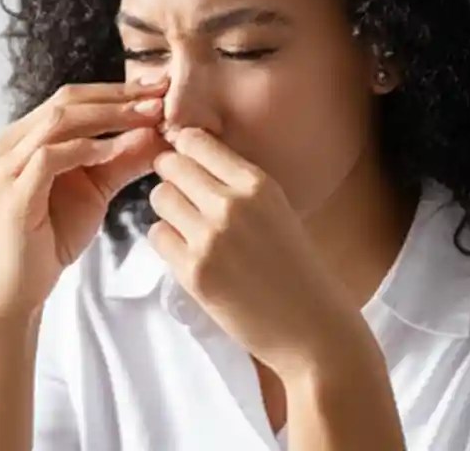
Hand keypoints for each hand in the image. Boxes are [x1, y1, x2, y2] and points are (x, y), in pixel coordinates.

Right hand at [0, 77, 169, 320]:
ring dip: (110, 116)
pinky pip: (51, 157)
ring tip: (148, 116)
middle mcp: (11, 143)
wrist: (21, 287)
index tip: (161, 88)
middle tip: (161, 94)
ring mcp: (8, 165)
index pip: (75, 97)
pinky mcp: (14, 192)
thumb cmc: (53, 236)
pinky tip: (117, 149)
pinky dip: (87, 148)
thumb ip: (123, 159)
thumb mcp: (97, 189)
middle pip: (68, 100)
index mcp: (27, 136)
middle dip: (119, 95)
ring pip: (60, 122)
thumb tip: (160, 133)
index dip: (119, 90)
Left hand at [147, 128, 366, 378]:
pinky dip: (168, 243)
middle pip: (170, 165)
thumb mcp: (277, 210)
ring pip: (159, 198)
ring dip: (169, 210)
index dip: (185, 150)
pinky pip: (157, 237)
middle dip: (172, 178)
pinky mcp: (194, 272)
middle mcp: (231, 204)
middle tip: (185, 198)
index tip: (188, 165)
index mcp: (258, 183)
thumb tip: (190, 163)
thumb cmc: (297, 270)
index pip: (197, 141)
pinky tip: (191, 256)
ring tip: (190, 229)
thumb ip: (237, 187)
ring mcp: (210, 238)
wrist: (311, 328)